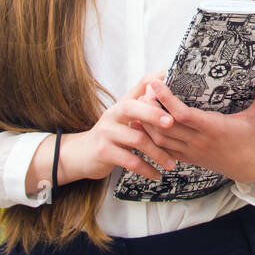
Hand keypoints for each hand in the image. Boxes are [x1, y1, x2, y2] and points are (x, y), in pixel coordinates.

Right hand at [59, 70, 181, 183]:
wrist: (82, 154)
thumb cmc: (111, 134)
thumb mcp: (124, 117)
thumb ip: (142, 103)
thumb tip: (164, 84)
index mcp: (122, 103)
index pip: (139, 85)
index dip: (155, 81)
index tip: (172, 79)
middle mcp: (113, 114)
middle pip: (132, 108)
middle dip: (153, 113)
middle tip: (172, 123)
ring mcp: (106, 133)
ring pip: (137, 139)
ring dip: (158, 153)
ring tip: (172, 163)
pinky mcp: (104, 152)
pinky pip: (130, 161)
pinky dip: (146, 169)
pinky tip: (156, 174)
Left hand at [133, 66, 254, 184]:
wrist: (253, 168)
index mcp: (214, 128)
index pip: (182, 114)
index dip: (165, 99)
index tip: (154, 83)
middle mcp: (199, 142)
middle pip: (164, 127)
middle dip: (150, 109)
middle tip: (142, 89)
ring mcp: (192, 152)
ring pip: (160, 141)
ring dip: (148, 124)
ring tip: (141, 104)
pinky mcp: (189, 158)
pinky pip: (164, 150)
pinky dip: (152, 137)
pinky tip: (146, 123)